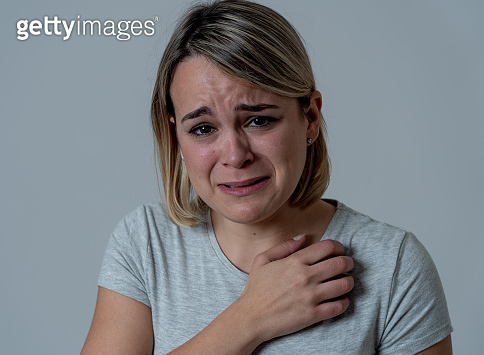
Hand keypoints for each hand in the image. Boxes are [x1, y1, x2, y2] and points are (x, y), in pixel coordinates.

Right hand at [238, 235, 353, 342]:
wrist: (251, 317)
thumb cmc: (256, 289)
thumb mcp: (262, 260)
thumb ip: (284, 246)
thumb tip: (303, 238)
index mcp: (294, 261)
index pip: (328, 247)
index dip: (338, 247)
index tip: (339, 251)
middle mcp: (305, 276)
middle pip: (340, 263)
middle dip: (348, 262)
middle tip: (348, 265)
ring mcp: (310, 296)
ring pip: (344, 284)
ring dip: (349, 281)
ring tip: (346, 281)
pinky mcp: (313, 314)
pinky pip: (339, 306)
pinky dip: (345, 301)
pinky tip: (341, 299)